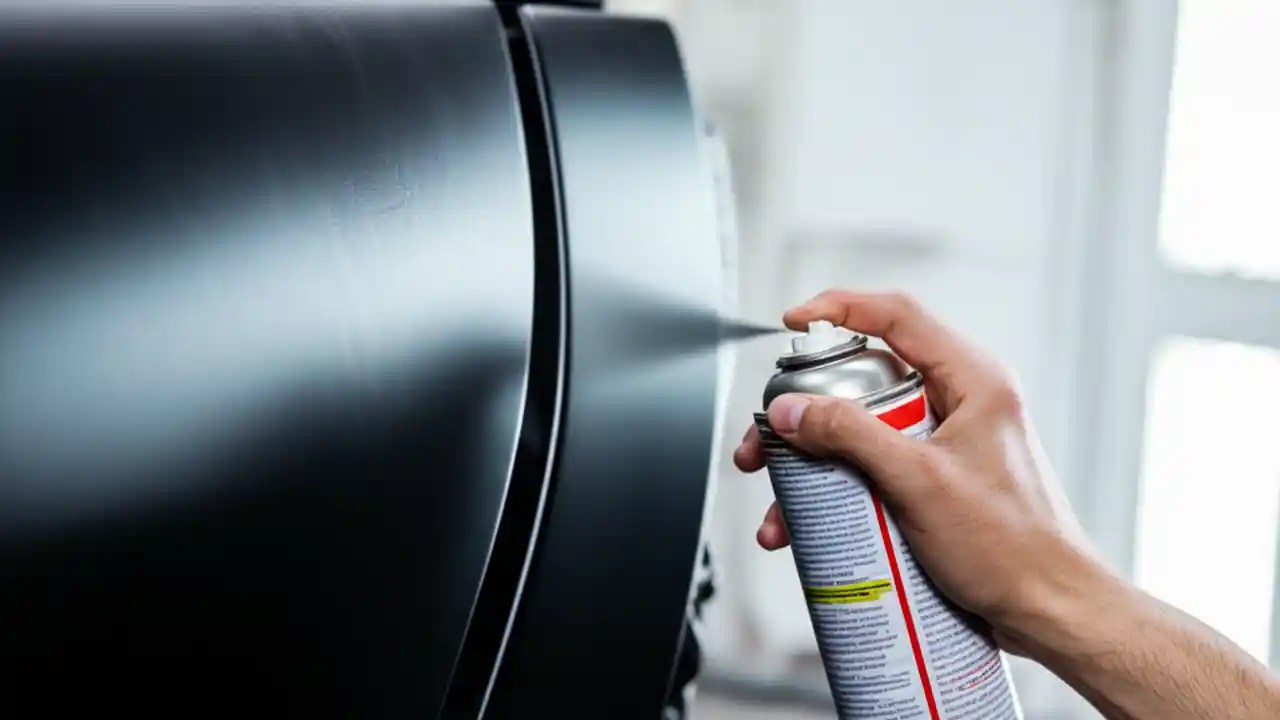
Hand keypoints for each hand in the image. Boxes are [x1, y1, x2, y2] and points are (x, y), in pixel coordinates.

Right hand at [733, 289, 1105, 647]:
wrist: (1050, 609)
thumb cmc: (1014, 547)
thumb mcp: (919, 482)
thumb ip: (851, 436)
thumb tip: (795, 409)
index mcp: (973, 380)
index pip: (896, 316)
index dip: (837, 310)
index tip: (794, 323)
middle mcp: (961, 403)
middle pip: (867, 382)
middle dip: (808, 413)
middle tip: (771, 438)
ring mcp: (948, 443)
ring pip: (864, 432)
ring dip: (816, 463)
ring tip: (781, 500)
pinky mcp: (937, 481)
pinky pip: (876, 469)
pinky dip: (839, 491)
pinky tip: (810, 525)